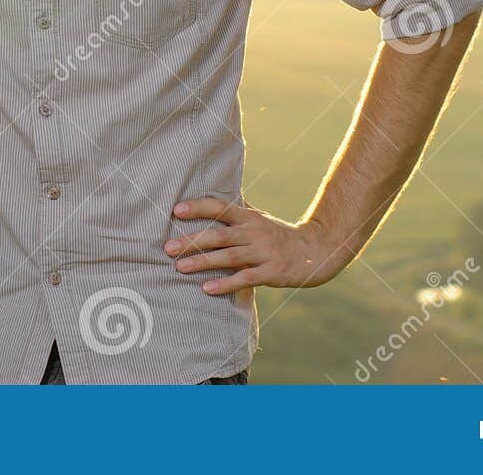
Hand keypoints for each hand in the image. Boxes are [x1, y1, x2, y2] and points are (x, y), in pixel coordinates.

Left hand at [163, 197, 355, 294]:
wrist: (315, 251)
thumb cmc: (278, 234)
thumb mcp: (258, 218)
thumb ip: (236, 209)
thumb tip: (213, 194)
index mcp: (248, 217)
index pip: (219, 207)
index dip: (198, 207)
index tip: (176, 210)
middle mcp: (253, 232)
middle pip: (219, 235)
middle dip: (192, 240)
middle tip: (167, 247)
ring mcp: (262, 253)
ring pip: (228, 257)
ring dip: (203, 262)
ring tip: (180, 267)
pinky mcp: (271, 272)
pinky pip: (245, 279)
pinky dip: (225, 284)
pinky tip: (207, 289)